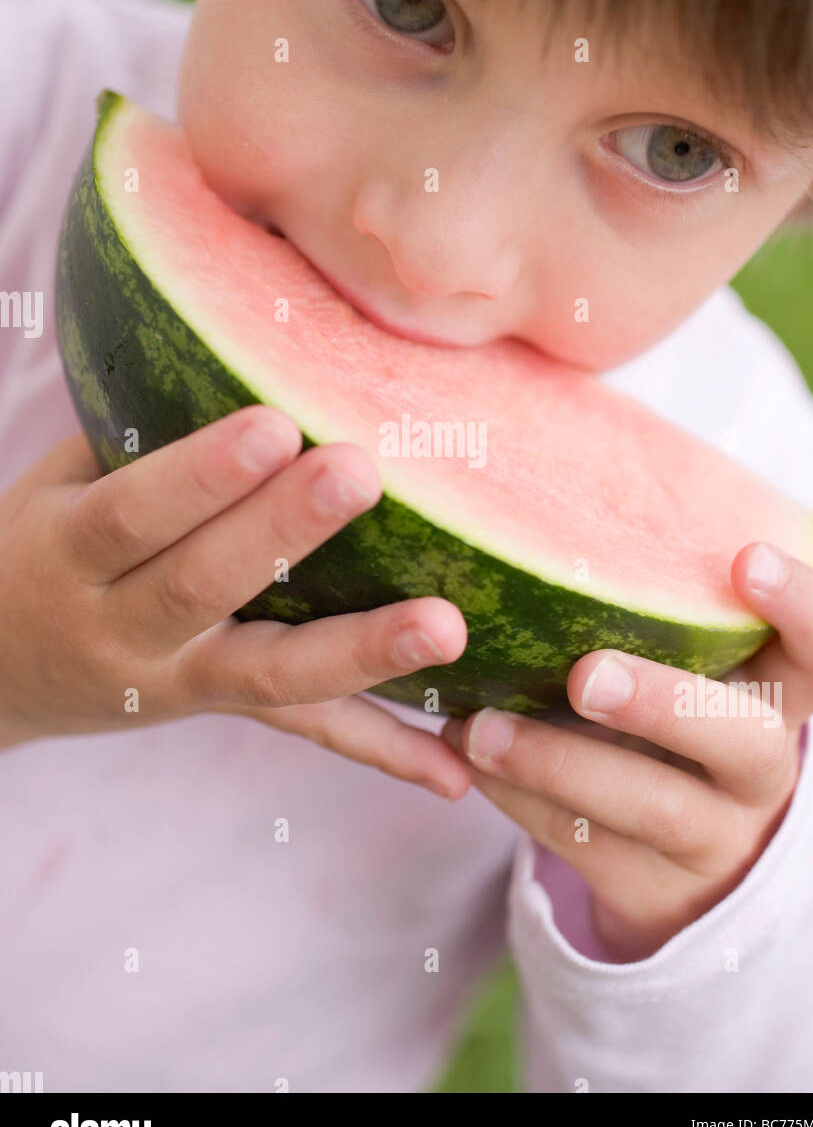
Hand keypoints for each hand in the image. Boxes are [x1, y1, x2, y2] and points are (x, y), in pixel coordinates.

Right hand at [0, 408, 469, 798]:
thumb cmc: (44, 545)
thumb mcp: (59, 485)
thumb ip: (141, 440)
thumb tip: (252, 354)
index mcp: (67, 556)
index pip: (130, 517)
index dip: (198, 478)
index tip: (275, 423)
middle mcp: (121, 632)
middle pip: (202, 587)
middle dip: (283, 532)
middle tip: (359, 473)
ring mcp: (178, 685)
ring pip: (270, 678)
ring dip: (362, 652)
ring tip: (447, 628)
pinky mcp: (225, 711)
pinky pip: (307, 731)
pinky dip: (383, 751)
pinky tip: (454, 773)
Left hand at [441, 543, 812, 958]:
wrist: (671, 852)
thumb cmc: (665, 712)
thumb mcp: (685, 664)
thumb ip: (655, 604)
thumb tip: (559, 475)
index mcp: (780, 696)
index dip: (802, 608)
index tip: (745, 557)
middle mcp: (758, 769)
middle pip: (746, 741)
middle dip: (666, 703)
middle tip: (586, 673)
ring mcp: (710, 836)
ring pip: (652, 807)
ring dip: (560, 763)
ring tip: (480, 728)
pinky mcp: (647, 884)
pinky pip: (584, 847)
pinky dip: (520, 801)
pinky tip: (468, 760)